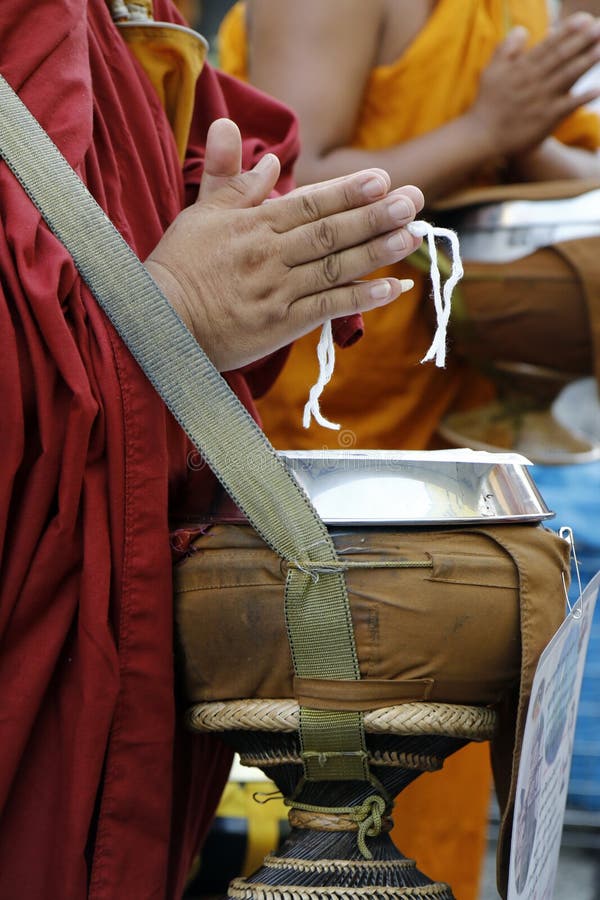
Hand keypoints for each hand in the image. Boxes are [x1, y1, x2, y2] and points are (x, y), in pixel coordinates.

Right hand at [145, 119, 422, 370]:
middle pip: (330, 232)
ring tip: (412, 236)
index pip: (308, 204)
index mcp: (253, 226)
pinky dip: (360, 298)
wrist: (161, 322)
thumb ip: (230, 181)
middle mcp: (270, 255)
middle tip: (413, 201)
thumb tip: (257, 150)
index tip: (380, 180)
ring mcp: (278, 291)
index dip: (347, 192)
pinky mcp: (280, 324)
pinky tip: (392, 288)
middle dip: (374, 215)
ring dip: (376, 251)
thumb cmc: (179, 267)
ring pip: (334, 266)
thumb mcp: (199, 215)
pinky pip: (327, 308)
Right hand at [468, 12, 599, 156]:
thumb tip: (523, 29)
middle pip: (561, 56)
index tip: (583, 19)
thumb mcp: (491, 70)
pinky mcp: (545, 119)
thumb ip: (506, 48)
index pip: (548, 45)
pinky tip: (597, 90)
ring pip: (567, 76)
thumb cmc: (487, 103)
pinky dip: (581, 98)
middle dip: (582, 40)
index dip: (567, 32)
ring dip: (586, 62)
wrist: (482, 136)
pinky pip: (567, 106)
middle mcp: (533, 80)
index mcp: (522, 68)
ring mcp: (541, 99)